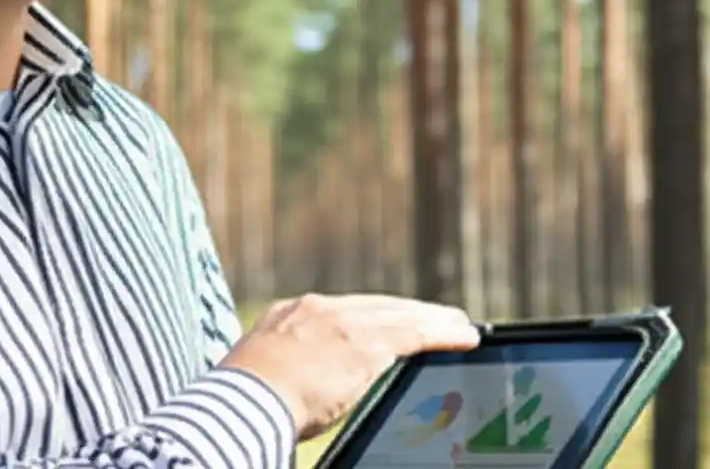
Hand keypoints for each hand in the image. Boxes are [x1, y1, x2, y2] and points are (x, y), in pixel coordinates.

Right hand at [218, 293, 480, 439]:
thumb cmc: (244, 402)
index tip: (388, 320)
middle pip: (376, 306)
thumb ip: (289, 369)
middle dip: (407, 312)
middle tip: (437, 317)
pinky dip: (444, 333)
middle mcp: (318, 309)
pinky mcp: (367, 343)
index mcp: (289, 315)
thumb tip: (300, 386)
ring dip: (434, 321)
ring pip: (401, 315)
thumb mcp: (263, 373)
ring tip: (460, 325)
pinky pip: (417, 333)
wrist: (243, 400)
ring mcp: (343, 322)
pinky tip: (466, 336)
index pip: (342, 310)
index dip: (372, 315)